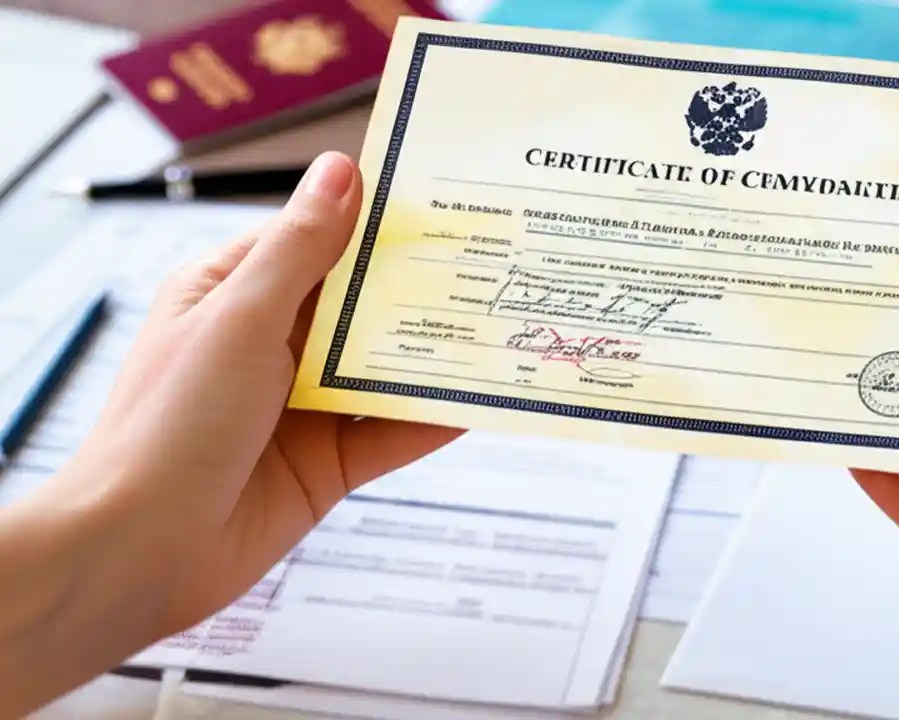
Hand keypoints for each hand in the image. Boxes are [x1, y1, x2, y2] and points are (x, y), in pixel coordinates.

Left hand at [0, 152, 461, 713]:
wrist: (139, 552)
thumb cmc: (170, 423)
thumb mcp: (239, 318)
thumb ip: (301, 250)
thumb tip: (342, 169)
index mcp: (232, 293)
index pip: (316, 238)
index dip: (375, 221)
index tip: (445, 202)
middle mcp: (269, 343)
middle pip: (359, 303)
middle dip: (419, 286)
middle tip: (495, 260)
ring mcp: (300, 405)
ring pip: (381, 367)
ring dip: (433, 353)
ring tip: (501, 325)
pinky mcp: (326, 463)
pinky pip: (390, 432)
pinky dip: (431, 417)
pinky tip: (478, 400)